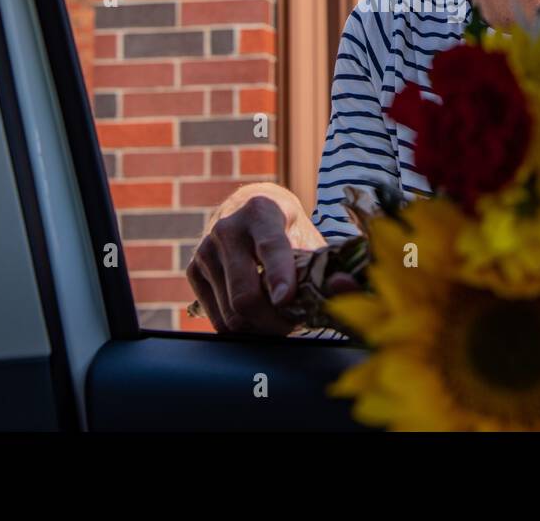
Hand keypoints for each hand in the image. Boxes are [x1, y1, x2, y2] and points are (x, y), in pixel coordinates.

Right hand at [186, 183, 326, 334]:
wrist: (248, 209)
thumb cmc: (287, 229)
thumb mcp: (308, 236)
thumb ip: (327, 264)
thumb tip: (345, 288)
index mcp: (262, 212)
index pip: (270, 247)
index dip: (279, 276)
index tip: (287, 300)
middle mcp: (227, 228)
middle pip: (245, 295)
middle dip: (273, 321)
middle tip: (294, 325)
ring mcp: (206, 250)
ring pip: (230, 314)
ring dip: (259, 329)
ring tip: (278, 321)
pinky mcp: (194, 270)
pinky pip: (217, 318)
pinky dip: (241, 327)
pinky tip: (257, 318)